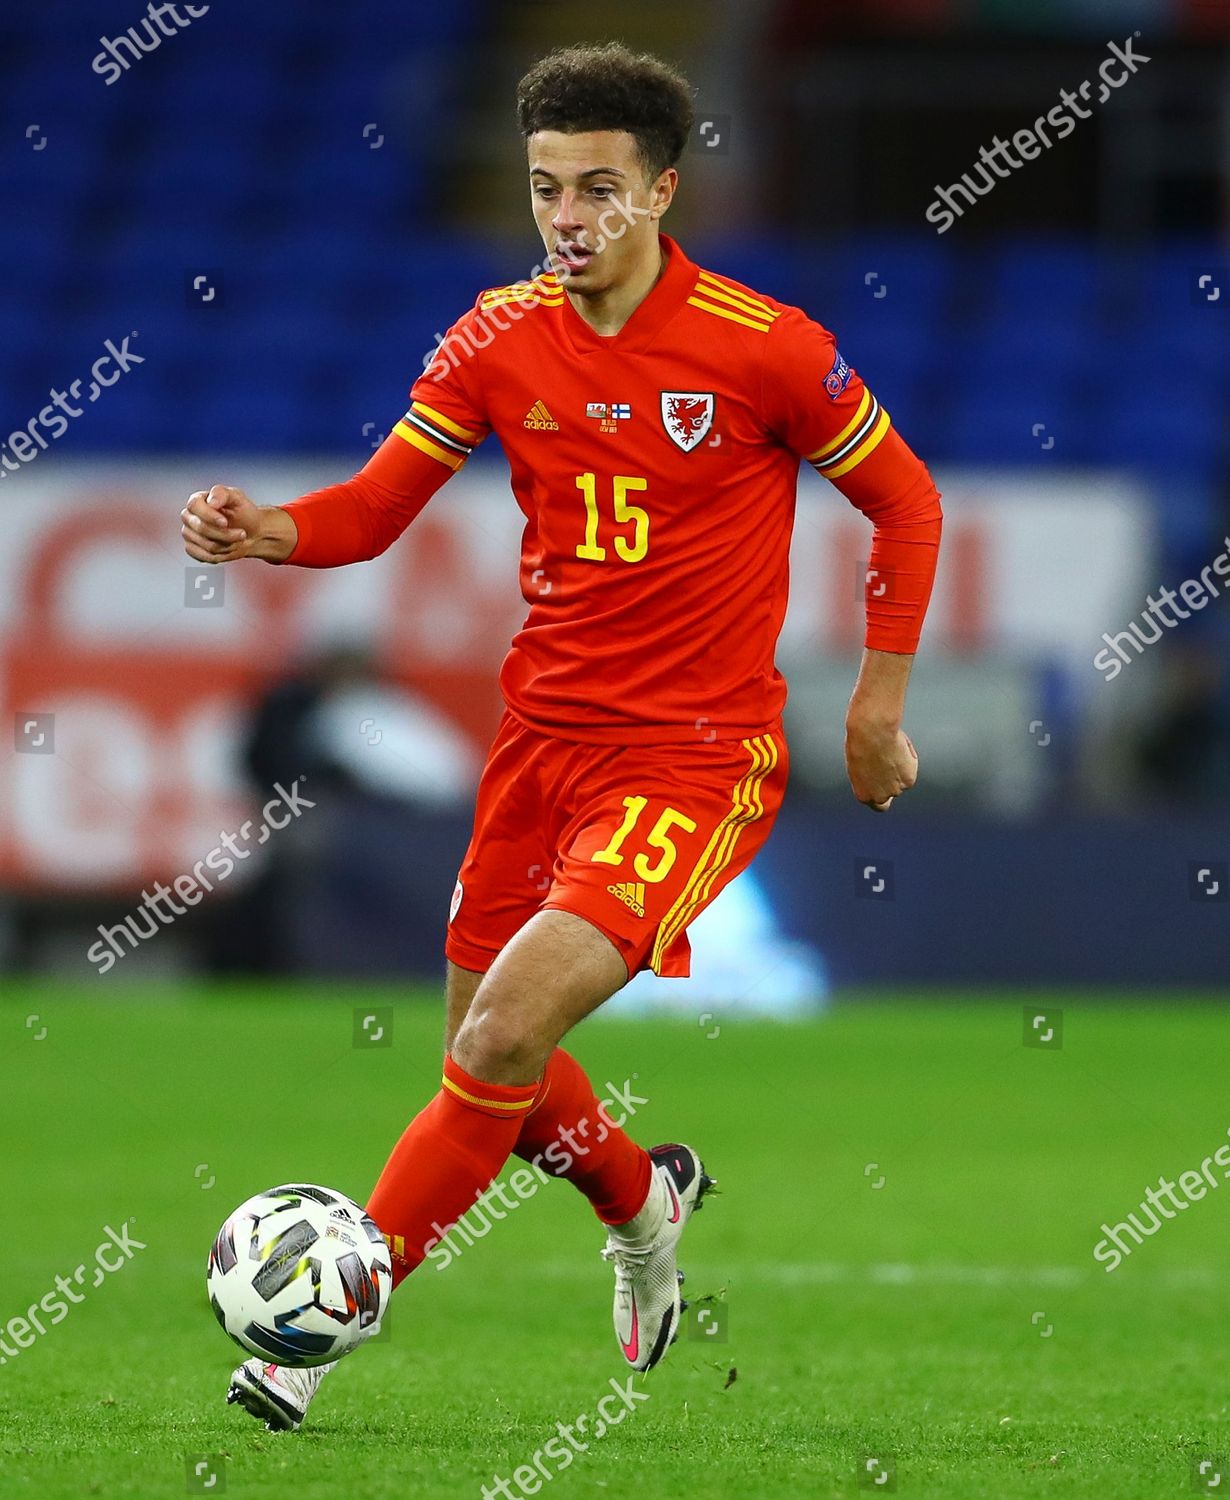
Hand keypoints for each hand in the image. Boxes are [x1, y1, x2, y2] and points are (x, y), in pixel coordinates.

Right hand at [181, 485, 295, 563]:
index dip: (209, 516)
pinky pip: (205, 556)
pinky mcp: (191, 549)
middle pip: (201, 528)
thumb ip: (222, 494)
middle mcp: (188, 516)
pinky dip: (223, 555)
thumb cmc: (243, 512)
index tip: (225, 522)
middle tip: (242, 534)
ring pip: (207, 545)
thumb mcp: (237, 498)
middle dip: (226, 534)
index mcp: (196, 500)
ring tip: (238, 540)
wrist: (250, 532)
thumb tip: (210, 502)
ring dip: (228, 545)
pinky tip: (230, 548)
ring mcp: (188, 533)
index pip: (194, 506)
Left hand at [844, 715, 917, 810]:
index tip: (884, 782)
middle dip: (893, 783)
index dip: (882, 792)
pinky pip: (911, 768)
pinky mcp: (909, 780)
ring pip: (903, 780)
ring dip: (900, 768)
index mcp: (863, 795)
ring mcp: (896, 790)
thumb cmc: (860, 743)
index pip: (877, 804)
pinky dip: (909, 759)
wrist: (872, 732)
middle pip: (891, 794)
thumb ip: (869, 776)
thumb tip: (879, 772)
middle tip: (891, 765)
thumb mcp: (858, 764)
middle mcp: (880, 797)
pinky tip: (898, 747)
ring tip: (890, 750)